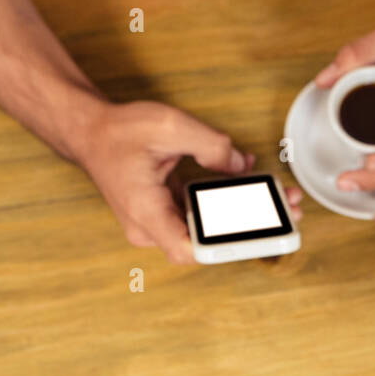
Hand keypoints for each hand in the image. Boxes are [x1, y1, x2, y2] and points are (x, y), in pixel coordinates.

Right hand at [76, 100, 302, 263]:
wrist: (88, 131)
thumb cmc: (117, 132)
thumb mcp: (169, 126)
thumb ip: (211, 145)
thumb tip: (240, 165)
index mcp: (147, 212)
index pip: (190, 249)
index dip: (227, 246)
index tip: (260, 234)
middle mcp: (150, 226)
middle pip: (206, 240)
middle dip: (250, 225)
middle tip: (286, 207)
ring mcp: (157, 222)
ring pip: (205, 229)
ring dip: (240, 214)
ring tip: (277, 197)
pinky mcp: (163, 212)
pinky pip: (198, 214)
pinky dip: (223, 202)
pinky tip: (249, 184)